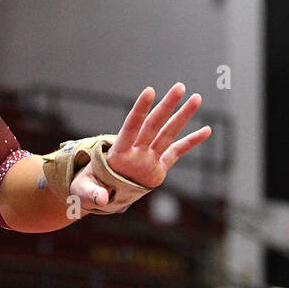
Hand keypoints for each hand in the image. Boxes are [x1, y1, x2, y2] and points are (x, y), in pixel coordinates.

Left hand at [69, 83, 211, 212]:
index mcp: (117, 153)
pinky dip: (191, 142)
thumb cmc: (85, 188)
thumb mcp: (82, 191)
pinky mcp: (157, 169)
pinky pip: (176, 153)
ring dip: (182, 116)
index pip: (130, 127)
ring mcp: (148, 158)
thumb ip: (91, 193)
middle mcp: (135, 151)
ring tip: (196, 98)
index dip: (139, 110)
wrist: (96, 192)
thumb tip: (101, 200)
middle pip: (153, 125)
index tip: (149, 91)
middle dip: (167, 106)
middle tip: (180, 86)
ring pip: (167, 133)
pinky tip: (206, 130)